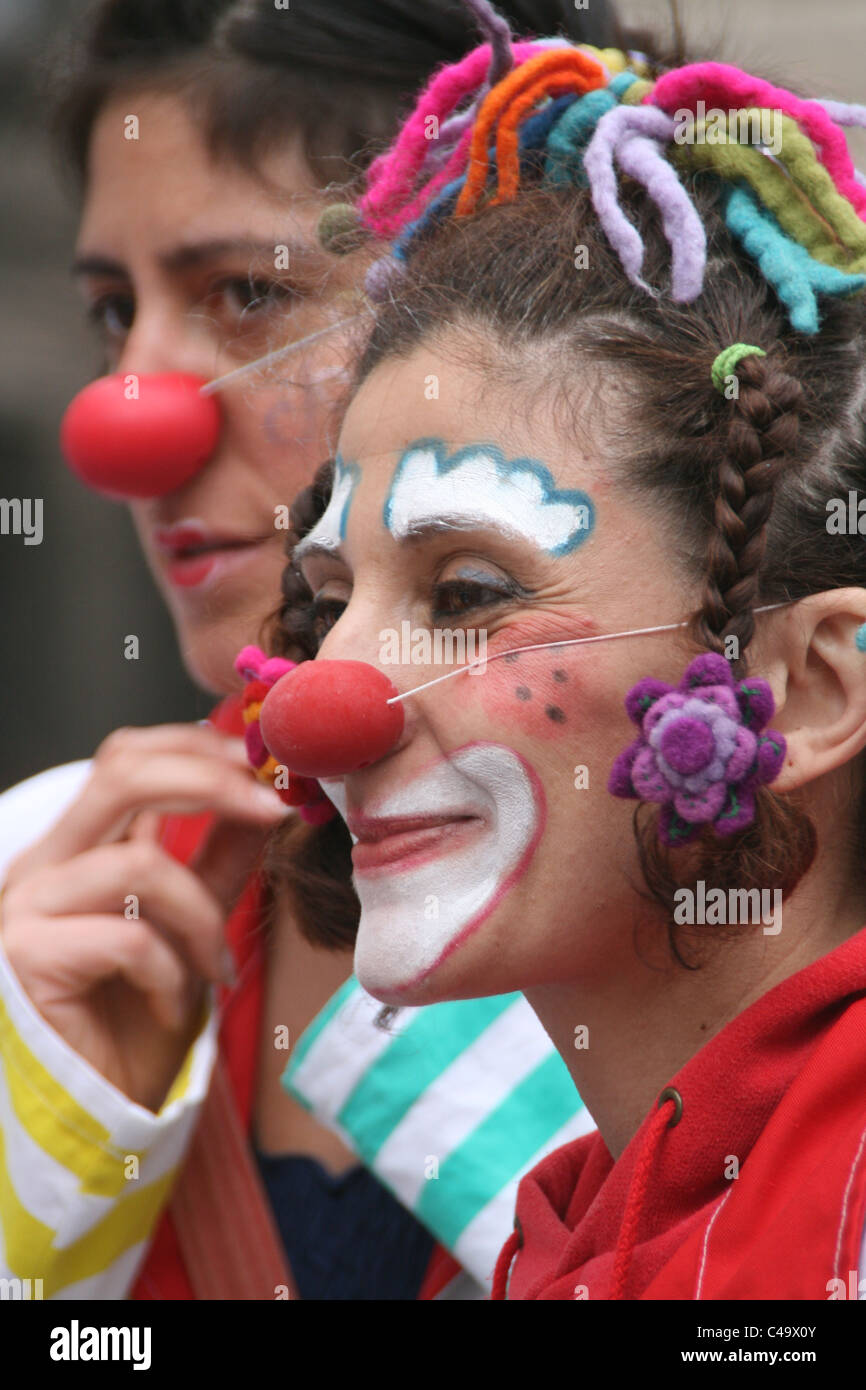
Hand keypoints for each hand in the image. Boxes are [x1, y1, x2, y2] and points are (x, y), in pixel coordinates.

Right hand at [0, 724, 287, 1111]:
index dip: (200, 747)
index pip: (127, 757)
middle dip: (212, 780)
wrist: (102, 1115)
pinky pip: (129, 937)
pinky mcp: (25, 956)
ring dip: (202, 918)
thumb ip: (220, 857)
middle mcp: (41, 864)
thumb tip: (267, 792)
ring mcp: (24, 907)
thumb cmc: (140, 1024)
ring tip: (214, 970)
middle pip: (120, 772)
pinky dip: (171, 974)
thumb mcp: (197, 924)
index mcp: (76, 847)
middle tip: (274, 807)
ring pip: (140, 864)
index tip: (270, 767)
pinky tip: (170, 1008)